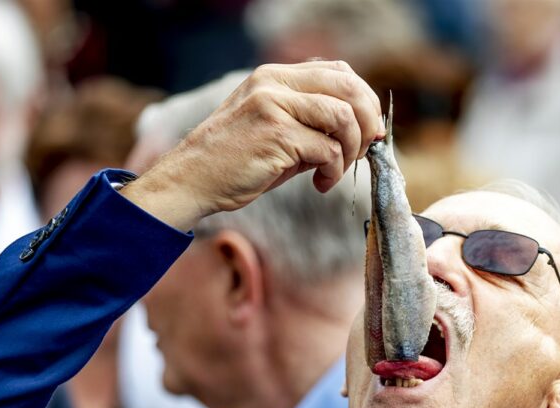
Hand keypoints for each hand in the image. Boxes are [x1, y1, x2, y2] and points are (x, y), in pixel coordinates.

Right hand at [122, 61, 383, 230]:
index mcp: (274, 76)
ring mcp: (275, 106)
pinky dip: (333, 171)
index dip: (363, 100)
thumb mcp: (273, 127)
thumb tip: (361, 130)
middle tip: (364, 151)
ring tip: (335, 171)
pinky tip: (320, 184)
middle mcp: (275, 83)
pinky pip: (328, 150)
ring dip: (351, 151)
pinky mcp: (277, 135)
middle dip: (367, 122)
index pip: (338, 72)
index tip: (367, 130)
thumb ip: (309, 120)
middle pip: (348, 88)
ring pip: (343, 117)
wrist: (192, 180)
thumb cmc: (234, 161)